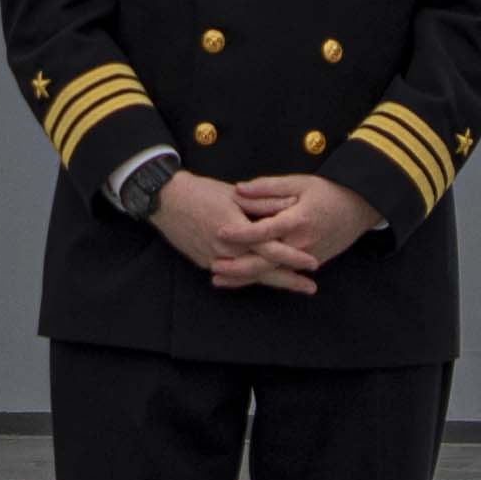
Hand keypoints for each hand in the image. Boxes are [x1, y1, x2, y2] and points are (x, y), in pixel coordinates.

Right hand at [146, 164, 308, 288]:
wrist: (167, 200)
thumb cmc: (202, 191)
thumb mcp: (235, 194)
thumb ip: (263, 204)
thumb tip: (291, 207)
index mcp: (237, 230)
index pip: (271, 249)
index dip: (293, 257)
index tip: (313, 263)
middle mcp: (226, 250)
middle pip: (263, 270)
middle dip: (289, 280)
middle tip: (311, 288)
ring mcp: (214, 259)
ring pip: (249, 276)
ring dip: (272, 281)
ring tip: (295, 286)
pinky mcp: (205, 263)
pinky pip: (232, 276)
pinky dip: (250, 280)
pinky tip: (265, 281)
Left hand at [229, 174, 384, 279]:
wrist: (359, 208)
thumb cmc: (328, 192)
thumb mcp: (299, 183)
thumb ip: (268, 187)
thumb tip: (239, 189)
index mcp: (297, 221)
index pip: (264, 231)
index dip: (240, 233)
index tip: (219, 231)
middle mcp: (301, 244)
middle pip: (264, 262)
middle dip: (237, 267)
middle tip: (212, 266)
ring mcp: (307, 257)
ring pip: (271, 273)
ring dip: (244, 278)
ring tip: (219, 279)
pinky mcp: (310, 264)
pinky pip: (282, 274)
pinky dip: (261, 278)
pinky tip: (242, 279)